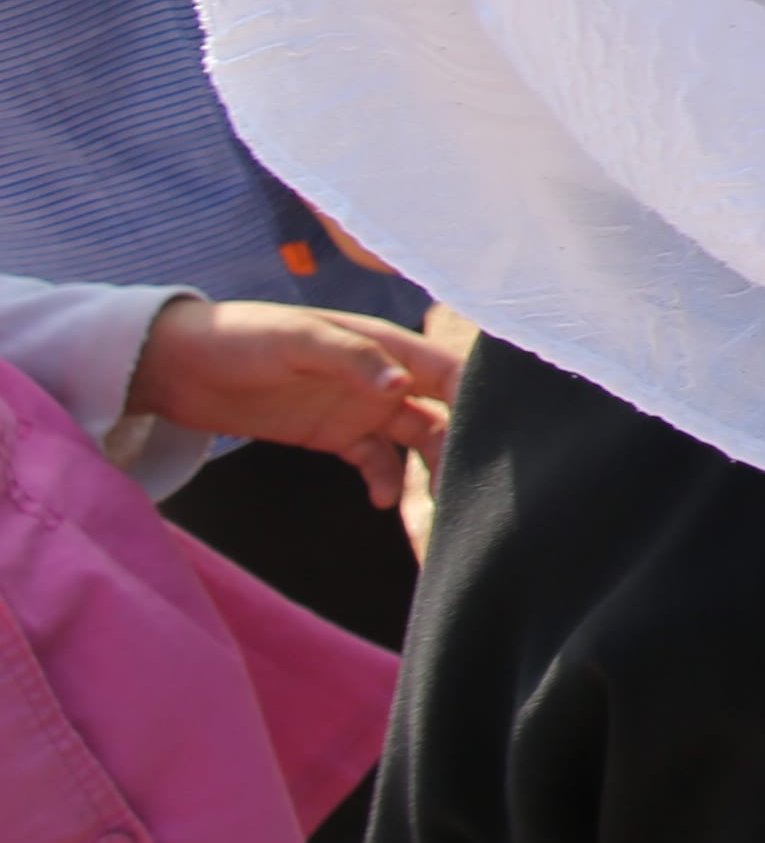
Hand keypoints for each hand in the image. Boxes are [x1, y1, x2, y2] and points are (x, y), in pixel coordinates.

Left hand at [133, 295, 457, 510]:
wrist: (179, 367)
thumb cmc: (241, 337)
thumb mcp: (296, 341)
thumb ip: (351, 359)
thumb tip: (402, 385)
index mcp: (385, 344)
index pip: (449, 370)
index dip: (481, 395)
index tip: (508, 431)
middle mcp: (384, 376)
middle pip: (443, 411)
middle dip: (463, 443)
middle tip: (474, 482)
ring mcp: (361, 407)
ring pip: (417, 440)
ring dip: (431, 469)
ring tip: (437, 504)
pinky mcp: (336, 435)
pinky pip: (377, 461)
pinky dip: (386, 480)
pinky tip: (381, 501)